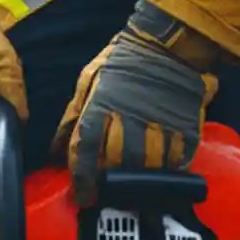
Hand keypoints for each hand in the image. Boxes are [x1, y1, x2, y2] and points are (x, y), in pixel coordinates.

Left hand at [53, 2, 217, 205]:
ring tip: (135, 189)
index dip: (82, 178)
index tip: (83, 196)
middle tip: (108, 192)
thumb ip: (73, 116)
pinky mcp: (185, 126)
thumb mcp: (89, 80)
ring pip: (147, 165)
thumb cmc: (122, 61)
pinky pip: (177, 158)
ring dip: (139, 181)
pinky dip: (169, 170)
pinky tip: (163, 175)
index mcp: (101, 105)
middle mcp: (129, 118)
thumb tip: (54, 151)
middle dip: (110, 181)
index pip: (86, 150)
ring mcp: (159, 123)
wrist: (167, 43)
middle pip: (116, 162)